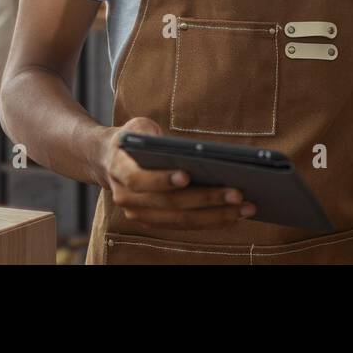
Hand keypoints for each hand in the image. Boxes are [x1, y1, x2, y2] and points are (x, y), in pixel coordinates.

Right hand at [97, 117, 255, 228]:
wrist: (107, 160)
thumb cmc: (131, 139)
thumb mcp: (137, 127)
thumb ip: (152, 133)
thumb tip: (184, 148)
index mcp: (119, 169)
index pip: (139, 180)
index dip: (162, 180)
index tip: (188, 175)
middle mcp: (125, 197)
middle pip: (169, 204)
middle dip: (206, 199)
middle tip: (237, 193)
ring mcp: (138, 213)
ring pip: (180, 220)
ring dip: (215, 216)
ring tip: (245, 208)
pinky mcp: (152, 222)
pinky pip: (184, 226)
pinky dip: (210, 221)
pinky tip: (235, 215)